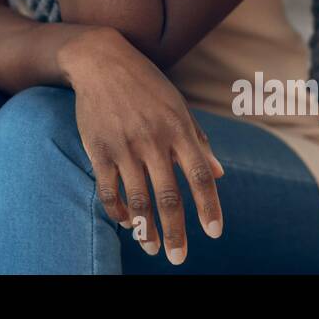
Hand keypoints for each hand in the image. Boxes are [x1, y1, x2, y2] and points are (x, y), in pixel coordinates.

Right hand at [60, 27, 225, 265]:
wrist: (101, 59)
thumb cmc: (146, 83)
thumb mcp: (178, 105)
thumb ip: (199, 140)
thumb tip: (220, 174)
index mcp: (178, 128)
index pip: (200, 176)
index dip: (209, 206)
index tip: (213, 232)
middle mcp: (153, 140)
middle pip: (168, 197)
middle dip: (175, 233)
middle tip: (178, 258)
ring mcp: (124, 146)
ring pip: (137, 199)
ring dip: (145, 229)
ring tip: (151, 248)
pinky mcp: (99, 148)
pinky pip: (108, 189)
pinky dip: (117, 210)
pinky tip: (125, 223)